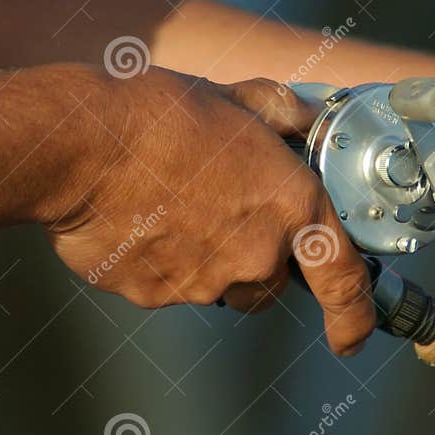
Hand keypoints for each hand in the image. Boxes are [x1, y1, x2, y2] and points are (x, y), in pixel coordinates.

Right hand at [48, 67, 374, 355]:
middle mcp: (257, 254)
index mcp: (292, 207)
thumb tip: (305, 117)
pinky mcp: (154, 295)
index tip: (352, 334)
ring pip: (221, 287)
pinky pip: (170, 289)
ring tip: (177, 209)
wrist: (83, 145)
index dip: (352, 315)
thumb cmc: (162, 116)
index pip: (343, 280)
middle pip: (271, 282)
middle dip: (258, 259)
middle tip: (225, 211)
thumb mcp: (238, 99)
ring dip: (212, 262)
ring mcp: (204, 282)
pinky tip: (143, 220)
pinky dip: (163, 264)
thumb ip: (284, 113)